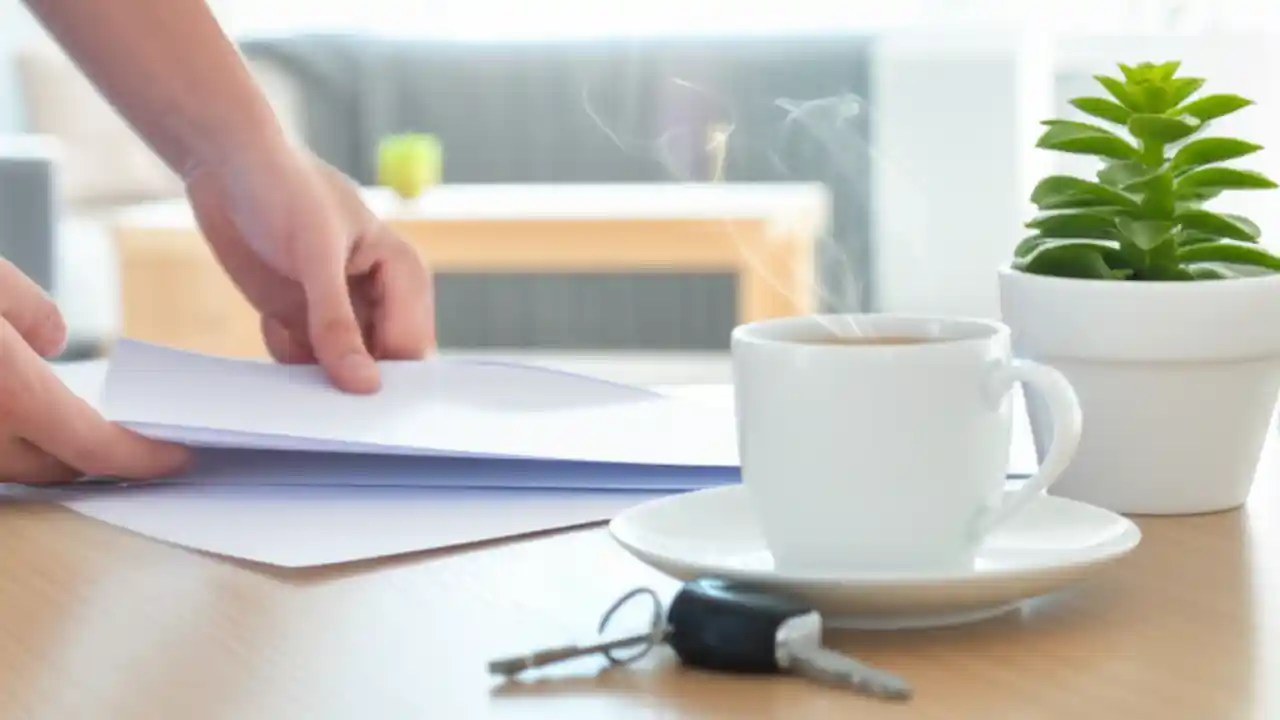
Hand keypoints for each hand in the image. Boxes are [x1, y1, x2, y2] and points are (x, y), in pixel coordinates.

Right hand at [0, 261, 189, 482]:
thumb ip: (28, 311)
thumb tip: (51, 342)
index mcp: (11, 397)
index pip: (95, 449)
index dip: (142, 459)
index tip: (177, 457)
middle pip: (52, 469)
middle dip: (93, 459)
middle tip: (128, 440)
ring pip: (8, 467)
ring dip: (37, 451)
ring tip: (71, 427)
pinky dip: (2, 440)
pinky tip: (11, 410)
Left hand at [184, 144, 434, 392]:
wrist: (224, 164)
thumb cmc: (283, 189)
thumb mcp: (314, 258)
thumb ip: (337, 324)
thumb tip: (366, 386)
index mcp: (404, 275)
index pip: (410, 351)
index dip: (385, 379)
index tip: (348, 395)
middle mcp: (380, 298)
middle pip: (380, 367)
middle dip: (347, 377)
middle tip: (310, 368)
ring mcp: (341, 310)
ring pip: (339, 371)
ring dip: (310, 366)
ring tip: (286, 327)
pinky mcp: (303, 318)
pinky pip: (303, 363)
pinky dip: (284, 352)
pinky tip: (271, 319)